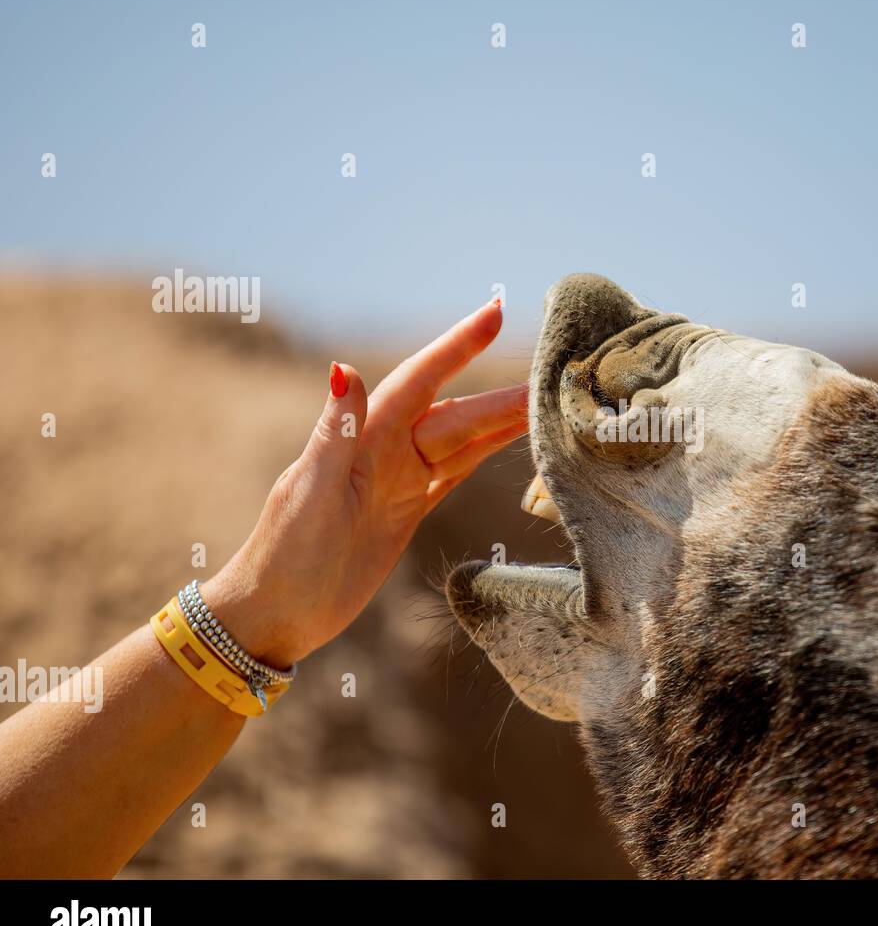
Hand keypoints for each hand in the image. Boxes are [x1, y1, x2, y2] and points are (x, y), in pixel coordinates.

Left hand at [201, 299, 526, 667]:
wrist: (275, 613)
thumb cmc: (284, 554)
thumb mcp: (309, 491)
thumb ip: (335, 431)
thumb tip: (343, 366)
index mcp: (363, 440)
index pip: (419, 381)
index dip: (457, 347)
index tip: (496, 312)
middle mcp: (385, 453)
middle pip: (457, 416)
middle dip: (503, 397)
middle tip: (554, 378)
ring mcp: (399, 481)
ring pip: (464, 441)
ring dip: (504, 422)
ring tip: (549, 402)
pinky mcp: (408, 511)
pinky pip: (456, 473)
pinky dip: (487, 456)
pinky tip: (515, 442)